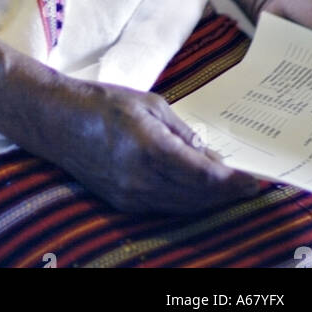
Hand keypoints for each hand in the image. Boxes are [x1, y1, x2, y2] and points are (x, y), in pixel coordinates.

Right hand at [47, 79, 264, 215]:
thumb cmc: (103, 103)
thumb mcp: (149, 104)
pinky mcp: (122, 204)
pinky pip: (165, 208)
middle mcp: (141, 179)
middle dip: (227, 194)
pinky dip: (187, 202)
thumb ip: (183, 133)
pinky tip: (198, 192)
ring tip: (229, 190)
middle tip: (248, 186)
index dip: (233, 182)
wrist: (57, 121)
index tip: (254, 180)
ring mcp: (130, 196)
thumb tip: (212, 158)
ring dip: (209, 201)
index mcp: (149, 148)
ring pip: (184, 208)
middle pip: (198, 197)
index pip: (204, 176)